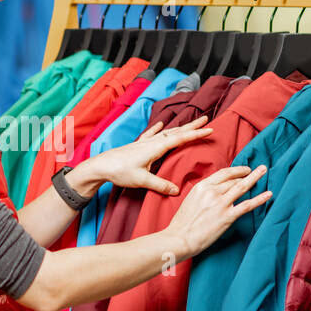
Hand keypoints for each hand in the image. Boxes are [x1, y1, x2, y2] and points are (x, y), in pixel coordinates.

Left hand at [75, 116, 213, 196]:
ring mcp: (144, 142)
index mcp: (156, 148)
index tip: (210, 129)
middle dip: (192, 126)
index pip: (180, 139)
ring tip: (190, 123)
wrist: (101, 166)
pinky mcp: (137, 145)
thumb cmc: (120, 172)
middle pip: (176, 132)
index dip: (196, 134)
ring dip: (179, 128)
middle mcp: (151, 142)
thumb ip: (160, 185)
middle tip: (206, 119)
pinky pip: (151, 134)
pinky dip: (158, 129)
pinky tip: (161, 124)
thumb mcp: (142, 180)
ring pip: (166, 132)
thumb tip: (177, 191)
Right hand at [164, 164, 270, 259]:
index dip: (236, 170)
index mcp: (201, 187)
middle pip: (234, 180)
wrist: (179, 239)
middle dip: (247, 174)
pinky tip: (268, 194)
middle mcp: (212, 192)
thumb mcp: (190, 201)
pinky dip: (259, 199)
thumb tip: (214, 191)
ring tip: (264, 171)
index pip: (223, 174)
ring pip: (242, 187)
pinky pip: (247, 205)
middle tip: (257, 170)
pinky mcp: (227, 217)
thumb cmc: (182, 224)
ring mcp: (221, 204)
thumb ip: (203, 194)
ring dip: (255, 178)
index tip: (244, 169)